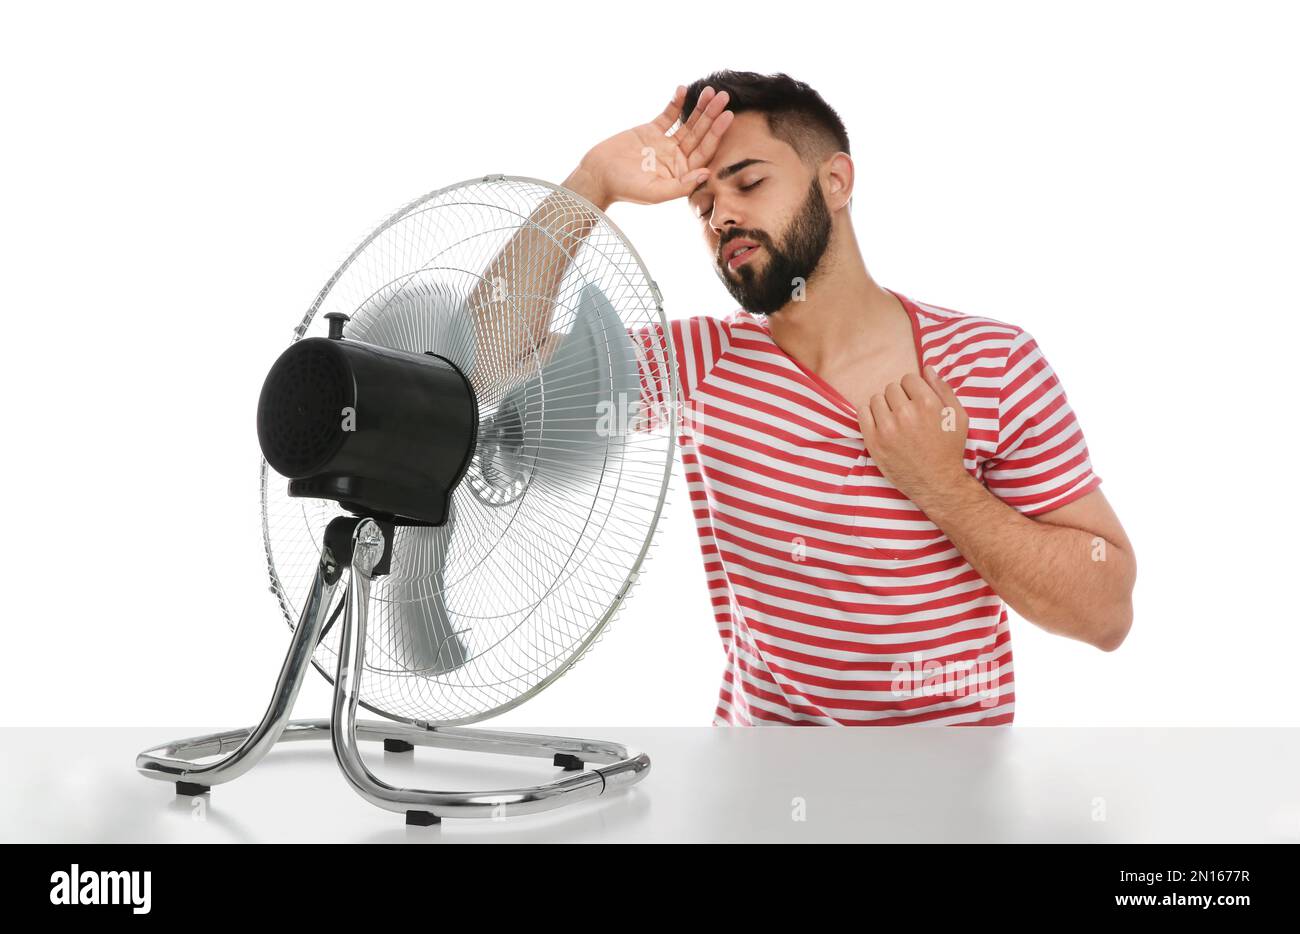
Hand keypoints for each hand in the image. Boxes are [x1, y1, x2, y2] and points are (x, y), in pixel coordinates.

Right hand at [565, 85, 734, 209]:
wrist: (598, 175)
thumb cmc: (625, 189)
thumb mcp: (655, 192)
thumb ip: (681, 186)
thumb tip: (706, 173)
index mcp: (682, 173)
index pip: (704, 151)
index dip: (717, 133)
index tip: (728, 116)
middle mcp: (677, 158)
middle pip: (699, 134)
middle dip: (712, 115)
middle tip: (724, 96)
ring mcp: (664, 143)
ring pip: (687, 123)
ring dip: (699, 107)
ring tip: (710, 90)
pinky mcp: (651, 131)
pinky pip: (667, 115)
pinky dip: (675, 103)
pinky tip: (683, 90)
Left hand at [858, 365, 969, 499]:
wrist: (936, 483)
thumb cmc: (949, 449)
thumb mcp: (958, 416)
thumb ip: (943, 389)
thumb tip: (927, 368)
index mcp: (927, 404)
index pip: (908, 378)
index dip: (913, 389)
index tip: (917, 402)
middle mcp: (906, 413)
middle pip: (891, 388)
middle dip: (899, 398)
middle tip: (907, 414)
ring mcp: (887, 428)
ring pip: (876, 399)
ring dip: (884, 406)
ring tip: (895, 421)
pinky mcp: (873, 441)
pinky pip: (862, 412)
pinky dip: (870, 415)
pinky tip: (881, 425)